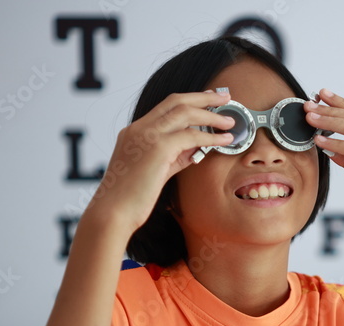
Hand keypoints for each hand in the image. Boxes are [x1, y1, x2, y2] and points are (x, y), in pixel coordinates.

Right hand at [86, 89, 235, 234]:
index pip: (165, 107)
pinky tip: (225, 140)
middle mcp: (139, 128)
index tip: (208, 98)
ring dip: (211, 114)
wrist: (113, 212)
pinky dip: (211, 136)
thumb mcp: (157, 171)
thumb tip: (199, 147)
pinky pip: (191, 136)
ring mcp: (147, 135)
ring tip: (230, 120)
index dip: (190, 100)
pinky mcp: (157, 148)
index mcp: (135, 131)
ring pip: (184, 112)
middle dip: (203, 97)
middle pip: (176, 100)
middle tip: (225, 96)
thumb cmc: (132, 198)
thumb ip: (176, 156)